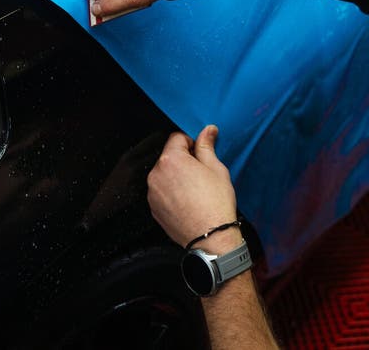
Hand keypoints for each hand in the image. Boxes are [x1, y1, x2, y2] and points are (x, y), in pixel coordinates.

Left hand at [147, 125, 239, 251]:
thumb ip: (207, 145)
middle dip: (184, 160)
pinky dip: (171, 192)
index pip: (177, 137)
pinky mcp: (154, 207)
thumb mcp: (216, 168)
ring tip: (195, 190)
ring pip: (165, 174)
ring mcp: (153, 192)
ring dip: (176, 176)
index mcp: (170, 159)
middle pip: (169, 156)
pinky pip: (162, 191)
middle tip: (201, 174)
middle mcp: (156, 174)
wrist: (212, 238)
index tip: (201, 153)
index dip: (191, 143)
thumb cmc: (215, 204)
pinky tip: (187, 201)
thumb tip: (207, 130)